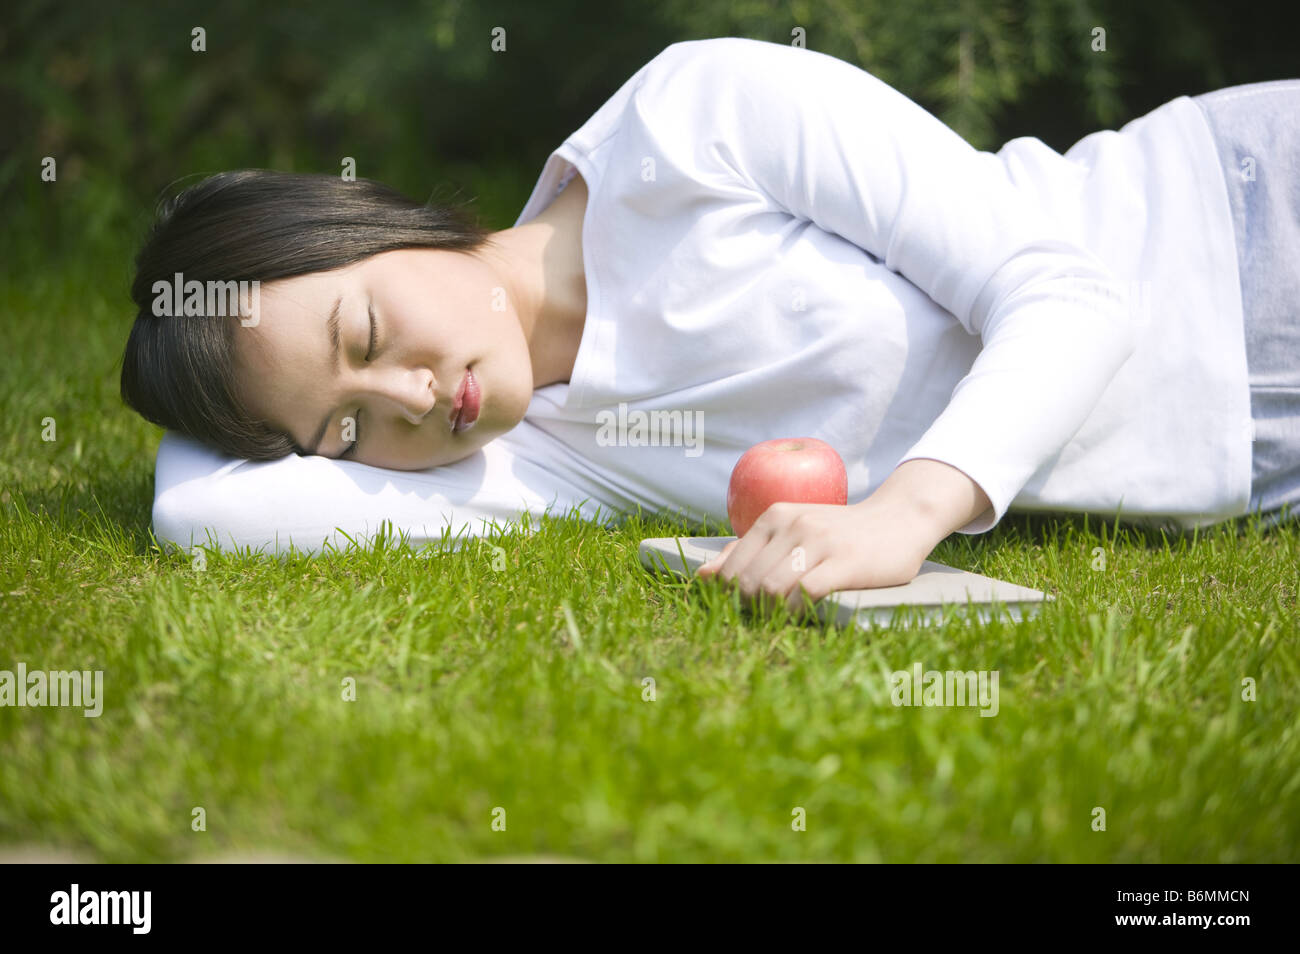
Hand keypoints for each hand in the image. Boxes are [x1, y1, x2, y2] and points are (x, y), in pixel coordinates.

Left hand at [695, 497, 936, 618]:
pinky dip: (795, 612)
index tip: (744, 608)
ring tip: (782, 617)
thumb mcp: (790, 531)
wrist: (898, 520)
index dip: (731, 595)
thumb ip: (746, 551)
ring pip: (772, 588)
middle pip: (749, 580)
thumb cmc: (838, 532)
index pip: (733, 565)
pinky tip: (802, 615)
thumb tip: (702, 577)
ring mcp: (819, 542)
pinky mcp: (845, 563)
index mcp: (775, 516)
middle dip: (750, 607)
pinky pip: (804, 595)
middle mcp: (794, 524)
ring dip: (771, 613)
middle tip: (764, 617)